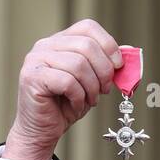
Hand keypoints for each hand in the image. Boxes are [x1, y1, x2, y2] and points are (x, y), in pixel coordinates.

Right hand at [2, 18, 123, 159]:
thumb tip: (128, 55)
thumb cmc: (66, 107)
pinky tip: (75, 105)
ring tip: (90, 100)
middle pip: (86, 45)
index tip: (118, 67)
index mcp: (60, 41)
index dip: (108, 46)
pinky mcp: (32, 77)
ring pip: (78, 64)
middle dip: (103, 71)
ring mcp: (36, 60)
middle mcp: (45, 45)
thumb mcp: (91, 83)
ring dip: (91, 88)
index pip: (88, 27)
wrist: (42, 131)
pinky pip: (67, 82)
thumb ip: (104, 66)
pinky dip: (78, 97)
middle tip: (104, 90)